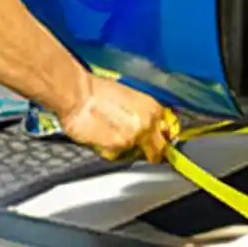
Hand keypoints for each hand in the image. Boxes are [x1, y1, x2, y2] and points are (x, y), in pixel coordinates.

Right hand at [57, 74, 171, 162]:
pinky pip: (119, 156)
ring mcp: (135, 138)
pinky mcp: (118, 148)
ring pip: (137, 154)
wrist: (80, 96)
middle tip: (138, 150)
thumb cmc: (99, 91)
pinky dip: (113, 152)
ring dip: (128, 150)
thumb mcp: (131, 98)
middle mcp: (150, 124)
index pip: (168, 133)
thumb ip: (144, 114)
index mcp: (154, 109)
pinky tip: (103, 139)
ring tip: (112, 137)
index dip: (160, 139)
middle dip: (150, 152)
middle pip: (159, 151)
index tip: (155, 143)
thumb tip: (147, 126)